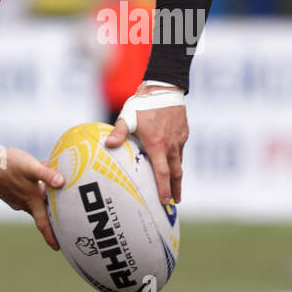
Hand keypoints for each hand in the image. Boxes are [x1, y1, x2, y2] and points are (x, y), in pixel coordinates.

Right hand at [0, 147, 65, 249]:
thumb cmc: (7, 165)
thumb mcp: (30, 166)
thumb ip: (46, 174)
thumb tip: (62, 182)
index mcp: (31, 200)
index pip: (43, 223)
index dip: (51, 236)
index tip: (57, 248)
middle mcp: (23, 203)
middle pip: (41, 213)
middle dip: (51, 217)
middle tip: (63, 222)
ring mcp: (16, 198)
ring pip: (34, 201)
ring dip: (44, 199)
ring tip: (55, 192)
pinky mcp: (11, 192)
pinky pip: (27, 193)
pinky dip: (35, 189)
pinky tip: (39, 178)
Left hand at [105, 86, 186, 204]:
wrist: (165, 87)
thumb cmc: (143, 103)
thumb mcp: (128, 116)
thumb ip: (119, 132)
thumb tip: (108, 144)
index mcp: (157, 145)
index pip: (162, 173)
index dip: (163, 189)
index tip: (165, 202)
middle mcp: (171, 145)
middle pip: (175, 174)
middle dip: (175, 190)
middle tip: (174, 203)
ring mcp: (179, 139)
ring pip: (179, 163)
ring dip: (177, 177)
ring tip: (176, 189)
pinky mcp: (184, 133)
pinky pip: (181, 151)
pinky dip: (178, 161)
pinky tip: (174, 164)